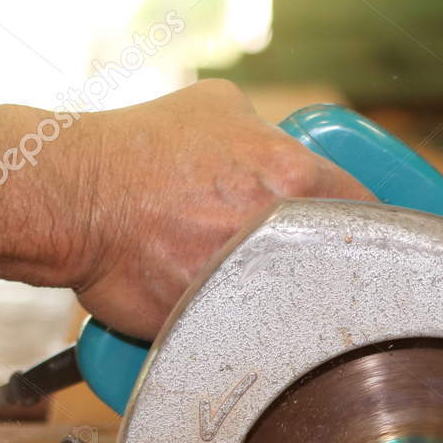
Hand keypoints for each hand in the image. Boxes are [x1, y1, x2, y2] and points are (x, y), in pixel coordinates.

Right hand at [66, 80, 372, 337]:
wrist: (76, 198)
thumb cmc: (137, 151)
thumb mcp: (216, 107)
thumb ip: (266, 130)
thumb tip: (284, 144)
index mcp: (294, 177)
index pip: (366, 213)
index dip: (363, 231)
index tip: (357, 243)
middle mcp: (281, 233)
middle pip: (338, 268)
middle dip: (326, 271)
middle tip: (306, 270)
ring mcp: (251, 283)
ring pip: (296, 308)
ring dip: (287, 305)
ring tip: (258, 292)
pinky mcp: (218, 324)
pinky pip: (249, 335)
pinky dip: (242, 330)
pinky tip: (227, 315)